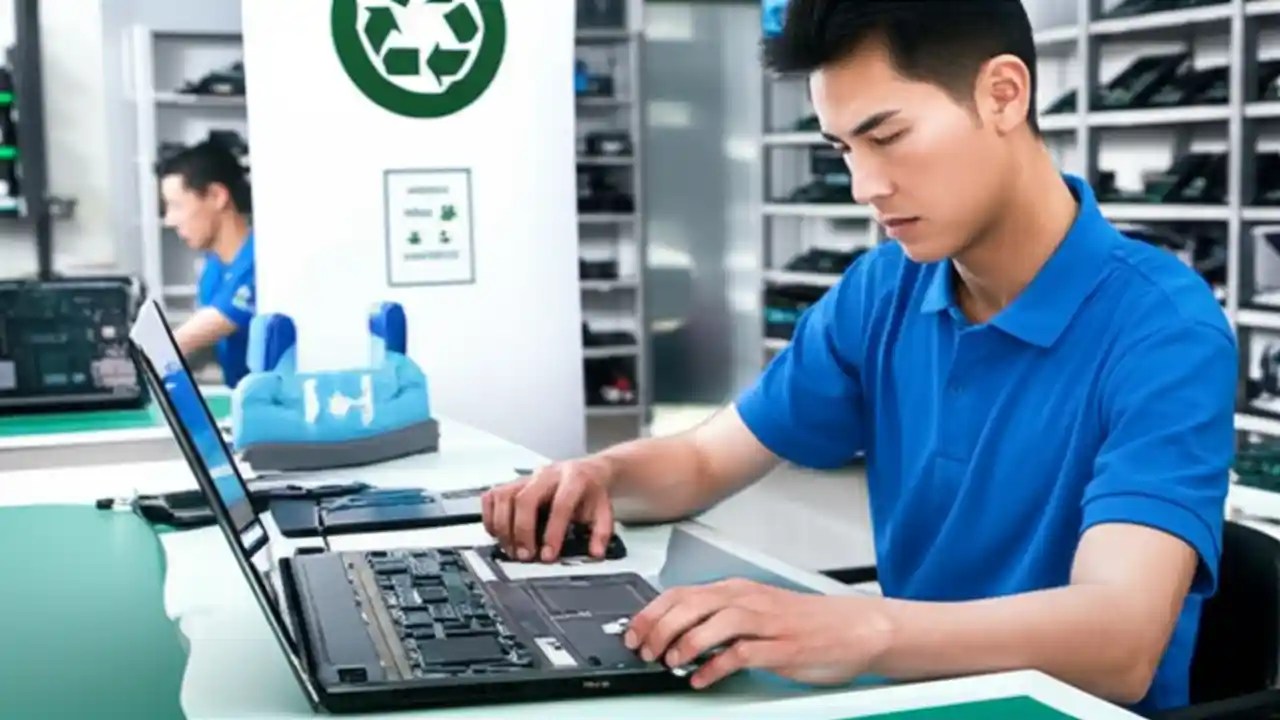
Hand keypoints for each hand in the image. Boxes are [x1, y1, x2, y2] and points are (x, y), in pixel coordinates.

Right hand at [480, 456, 615, 562]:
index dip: (552, 532)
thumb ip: (601, 532)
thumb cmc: (591, 491)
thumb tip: (595, 553)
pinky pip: (493, 496)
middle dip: (522, 531)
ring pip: (504, 496)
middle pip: (525, 498)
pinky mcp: (513, 482)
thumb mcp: (604, 510)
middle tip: (525, 555)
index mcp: (574, 479)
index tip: (548, 554)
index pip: (560, 504)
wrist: (587, 471)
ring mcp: (528, 477)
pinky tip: (499, 534)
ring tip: (512, 549)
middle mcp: (547, 475)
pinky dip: (491, 517)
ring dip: (504, 527)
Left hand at [624, 578, 891, 688]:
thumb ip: (722, 617)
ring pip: (714, 625)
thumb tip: (680, 631)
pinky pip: (741, 654)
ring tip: (670, 662)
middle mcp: (748, 601)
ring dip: (685, 644)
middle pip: (692, 606)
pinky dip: (715, 667)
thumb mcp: (757, 610)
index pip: (683, 592)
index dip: (653, 612)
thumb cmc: (805, 622)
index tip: (634, 631)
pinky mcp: (781, 648)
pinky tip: (701, 679)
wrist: (854, 628)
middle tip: (645, 650)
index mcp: (738, 590)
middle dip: (660, 628)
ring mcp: (766, 623)